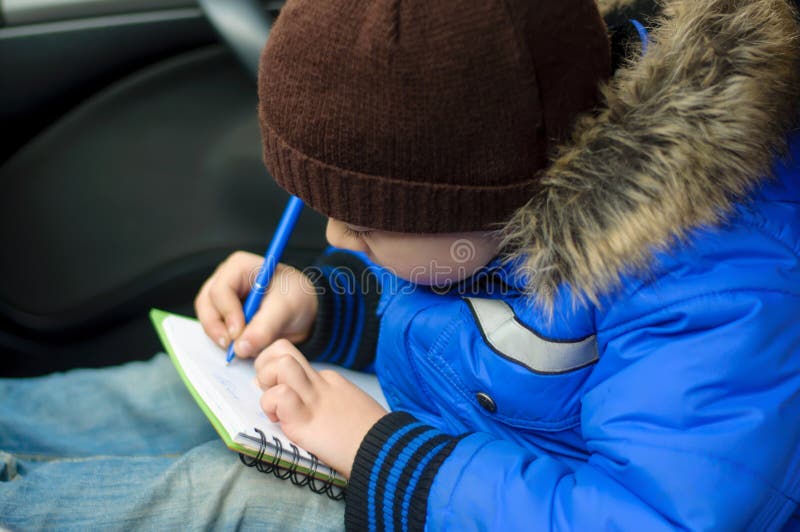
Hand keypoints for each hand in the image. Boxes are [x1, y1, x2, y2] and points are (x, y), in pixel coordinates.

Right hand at [194, 251, 317, 357]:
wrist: (302, 310)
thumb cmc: (296, 298)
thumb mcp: (286, 310)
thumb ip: (265, 327)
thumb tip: (241, 347)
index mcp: (240, 266)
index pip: (221, 289)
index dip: (227, 313)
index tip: (238, 333)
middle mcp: (225, 278)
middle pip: (206, 304)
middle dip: (217, 327)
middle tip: (233, 347)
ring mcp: (221, 296)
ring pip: (207, 318)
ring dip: (219, 336)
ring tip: (240, 348)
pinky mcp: (222, 314)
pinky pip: (214, 328)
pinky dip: (224, 340)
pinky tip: (240, 346)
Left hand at [255, 339, 387, 477]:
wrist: (387, 452)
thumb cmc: (373, 440)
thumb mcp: (352, 413)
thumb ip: (330, 406)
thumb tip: (306, 408)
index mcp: (331, 383)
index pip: (295, 362)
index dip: (277, 376)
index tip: (279, 396)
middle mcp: (320, 383)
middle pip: (283, 350)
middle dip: (265, 366)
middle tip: (268, 393)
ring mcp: (313, 398)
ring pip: (280, 364)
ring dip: (267, 384)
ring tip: (274, 407)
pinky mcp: (305, 418)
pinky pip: (279, 396)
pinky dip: (271, 406)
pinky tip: (280, 421)